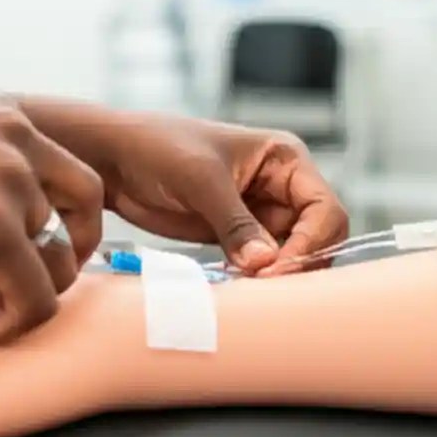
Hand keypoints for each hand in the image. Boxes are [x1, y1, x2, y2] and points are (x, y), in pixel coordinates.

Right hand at [0, 94, 103, 342]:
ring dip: (13, 293)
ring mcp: (8, 181)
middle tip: (10, 288)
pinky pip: (36, 302)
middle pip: (82, 217)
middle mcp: (16, 138)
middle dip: (53, 262)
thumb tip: (50, 254)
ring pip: (58, 266)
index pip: (81, 178)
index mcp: (5, 116)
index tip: (38, 259)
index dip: (70, 228)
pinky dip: (3, 324)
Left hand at [55, 110, 347, 274]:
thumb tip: (266, 262)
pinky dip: (256, 279)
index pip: (324, 207)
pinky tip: (239, 286)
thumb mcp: (199, 179)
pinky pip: (261, 264)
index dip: (312, 241)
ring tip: (251, 287)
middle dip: (298, 261)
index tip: (279, 267)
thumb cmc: (156, 148)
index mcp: (284, 158)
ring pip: (290, 254)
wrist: (112, 160)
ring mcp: (259, 213)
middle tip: (267, 285)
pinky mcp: (235, 235)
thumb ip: (235, 221)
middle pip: (317, 236)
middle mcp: (279, 185)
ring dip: (277, 274)